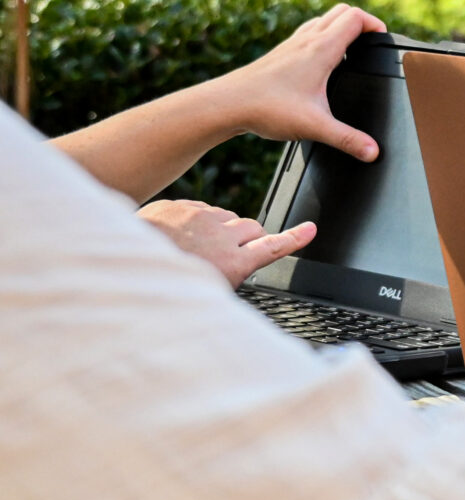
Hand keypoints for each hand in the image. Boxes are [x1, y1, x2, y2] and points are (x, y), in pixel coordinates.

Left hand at [139, 199, 314, 286]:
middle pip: (253, 227)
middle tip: (236, 251)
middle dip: (250, 237)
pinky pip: (198, 209)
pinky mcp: (178, 205)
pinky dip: (196, 220)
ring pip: (225, 217)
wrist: (118, 265)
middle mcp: (221, 236)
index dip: (295, 238)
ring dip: (221, 229)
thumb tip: (235, 269)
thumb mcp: (204, 294)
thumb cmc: (161, 286)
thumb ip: (227, 278)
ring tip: (197, 248)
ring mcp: (199, 217)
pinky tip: (179, 236)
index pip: (273, 246)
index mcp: (233, 263)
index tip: (311, 229)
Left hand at [203, 3, 386, 160]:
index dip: (376, 24)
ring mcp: (291, 44)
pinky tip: (321, 60)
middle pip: (342, 11)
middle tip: (373, 42)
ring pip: (324, 19)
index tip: (385, 40)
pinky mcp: (281, 52)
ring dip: (341, 26)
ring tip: (352, 47)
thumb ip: (348, 140)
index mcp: (321, 49)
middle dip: (362, 22)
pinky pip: (308, 31)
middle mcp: (307, 40)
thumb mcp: (315, 126)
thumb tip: (373, 152)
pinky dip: (323, 35)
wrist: (227, 104)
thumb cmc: (266, 107)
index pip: (356, 18)